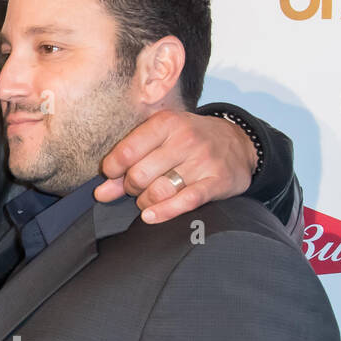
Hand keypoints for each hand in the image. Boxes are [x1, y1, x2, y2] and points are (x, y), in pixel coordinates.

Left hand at [95, 110, 257, 222]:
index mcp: (166, 123)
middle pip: (140, 175)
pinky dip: (165, 212)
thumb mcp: (160, 140)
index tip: (112, 175)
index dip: (113, 169)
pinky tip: (150, 216)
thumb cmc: (189, 141)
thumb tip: (101, 193)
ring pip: (159, 190)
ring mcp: (203, 161)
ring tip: (147, 199)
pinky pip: (186, 201)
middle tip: (135, 188)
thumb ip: (128, 164)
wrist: (239, 142)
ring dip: (146, 201)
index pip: (127, 151)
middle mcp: (185, 140)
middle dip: (131, 187)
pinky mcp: (218, 181)